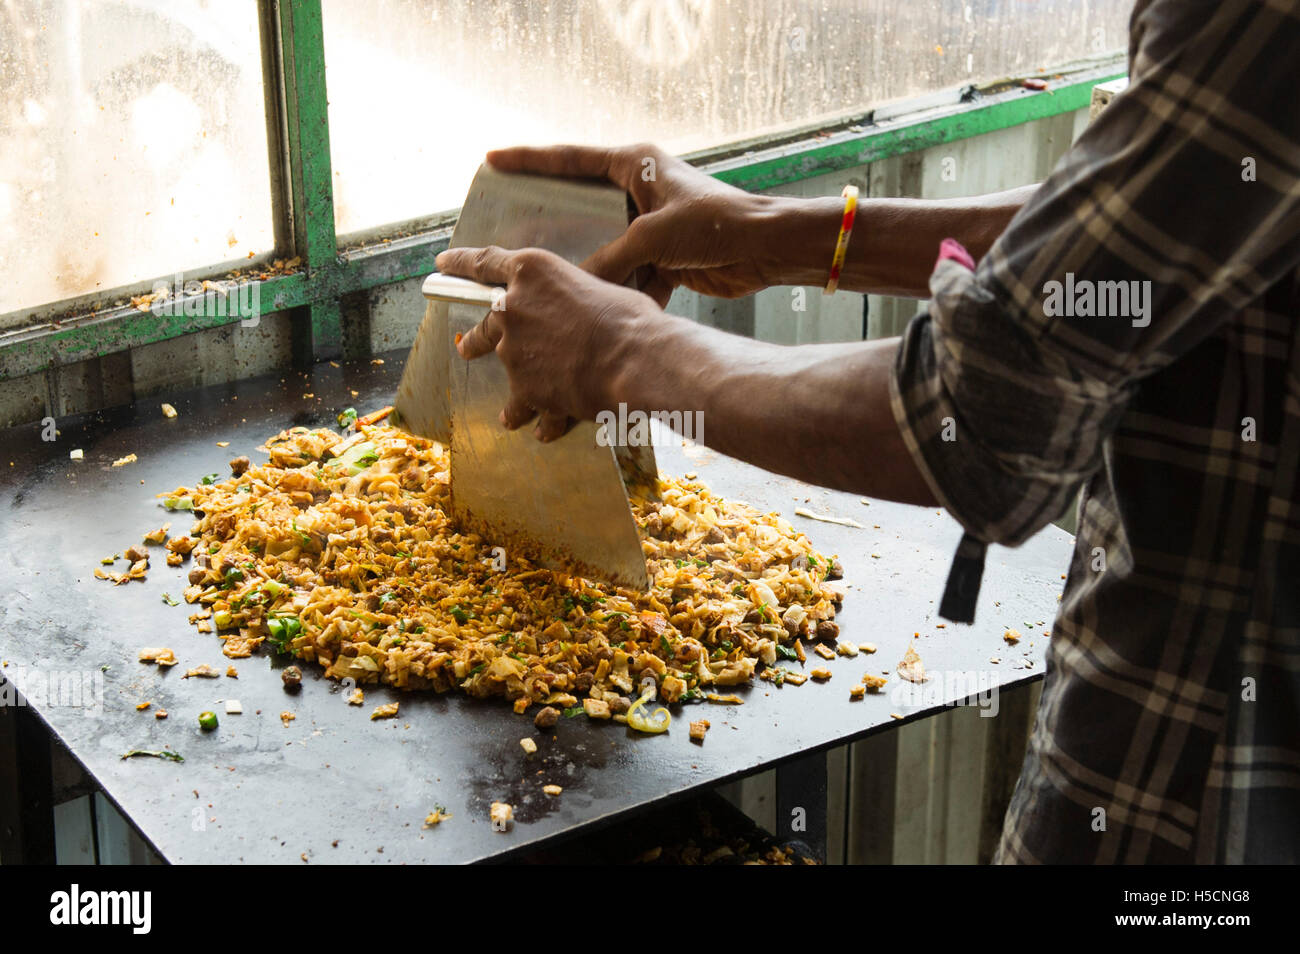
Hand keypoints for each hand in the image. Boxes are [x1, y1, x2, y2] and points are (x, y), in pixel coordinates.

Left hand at [433, 245, 655, 440]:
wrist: (636, 359)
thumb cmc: (630, 319)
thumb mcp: (598, 289)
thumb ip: (569, 300)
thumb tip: (574, 317)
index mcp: (532, 273)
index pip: (483, 262)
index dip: (459, 264)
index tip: (441, 265)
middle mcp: (512, 308)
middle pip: (485, 325)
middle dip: (475, 340)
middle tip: (467, 348)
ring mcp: (514, 352)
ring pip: (508, 374)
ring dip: (514, 393)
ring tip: (512, 414)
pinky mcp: (526, 389)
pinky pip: (529, 408)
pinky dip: (540, 420)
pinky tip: (545, 431)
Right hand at [486, 143, 778, 304]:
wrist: (768, 250)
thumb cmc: (717, 223)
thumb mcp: (653, 237)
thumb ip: (611, 259)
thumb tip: (577, 286)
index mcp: (635, 165)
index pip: (571, 159)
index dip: (529, 161)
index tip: (492, 160)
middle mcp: (640, 191)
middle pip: (583, 207)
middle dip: (556, 226)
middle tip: (511, 233)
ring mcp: (651, 226)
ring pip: (606, 250)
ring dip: (592, 272)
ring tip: (554, 287)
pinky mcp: (664, 258)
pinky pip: (629, 276)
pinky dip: (622, 293)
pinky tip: (601, 312)